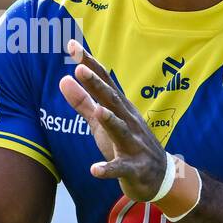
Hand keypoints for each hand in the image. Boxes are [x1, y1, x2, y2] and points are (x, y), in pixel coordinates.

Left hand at [58, 39, 168, 200]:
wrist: (160, 177)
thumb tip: (63, 79)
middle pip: (112, 101)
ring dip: (110, 121)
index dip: (88, 64)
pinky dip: (109, 169)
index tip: (71, 45)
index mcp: (120, 108)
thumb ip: (82, 102)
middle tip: (80, 69)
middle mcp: (129, 121)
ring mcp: (134, 144)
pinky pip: (121, 168)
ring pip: (121, 131)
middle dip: (97, 85)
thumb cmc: (126, 144)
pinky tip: (95, 170)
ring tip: (98, 111)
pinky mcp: (135, 168)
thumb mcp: (101, 122)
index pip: (103, 82)